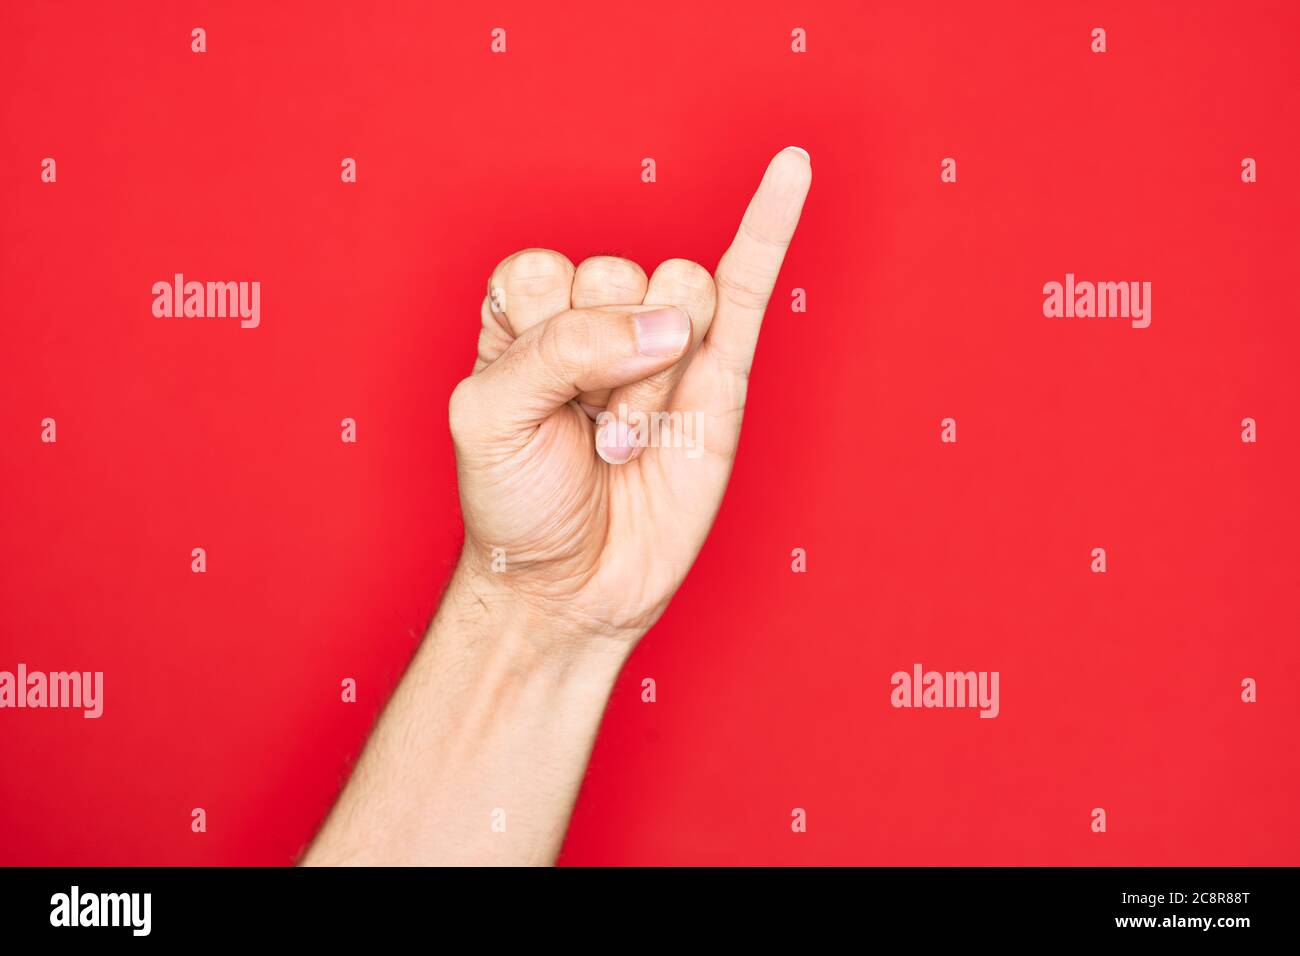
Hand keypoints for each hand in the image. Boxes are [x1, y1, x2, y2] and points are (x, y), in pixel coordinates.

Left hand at [447, 147, 811, 646]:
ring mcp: (663, 346)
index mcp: (528, 318)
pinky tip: (791, 170)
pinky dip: (772, 226)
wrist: (570, 585)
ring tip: (627, 439)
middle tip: (585, 435)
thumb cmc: (517, 503)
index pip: (543, 269)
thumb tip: (669, 326)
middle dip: (602, 368)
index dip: (541, 334)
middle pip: (619, 278)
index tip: (528, 399)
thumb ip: (558, 350)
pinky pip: (749, 285)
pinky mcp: (719, 376)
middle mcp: (597, 320)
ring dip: (654, 376)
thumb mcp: (490, 420)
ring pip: (682, 293)